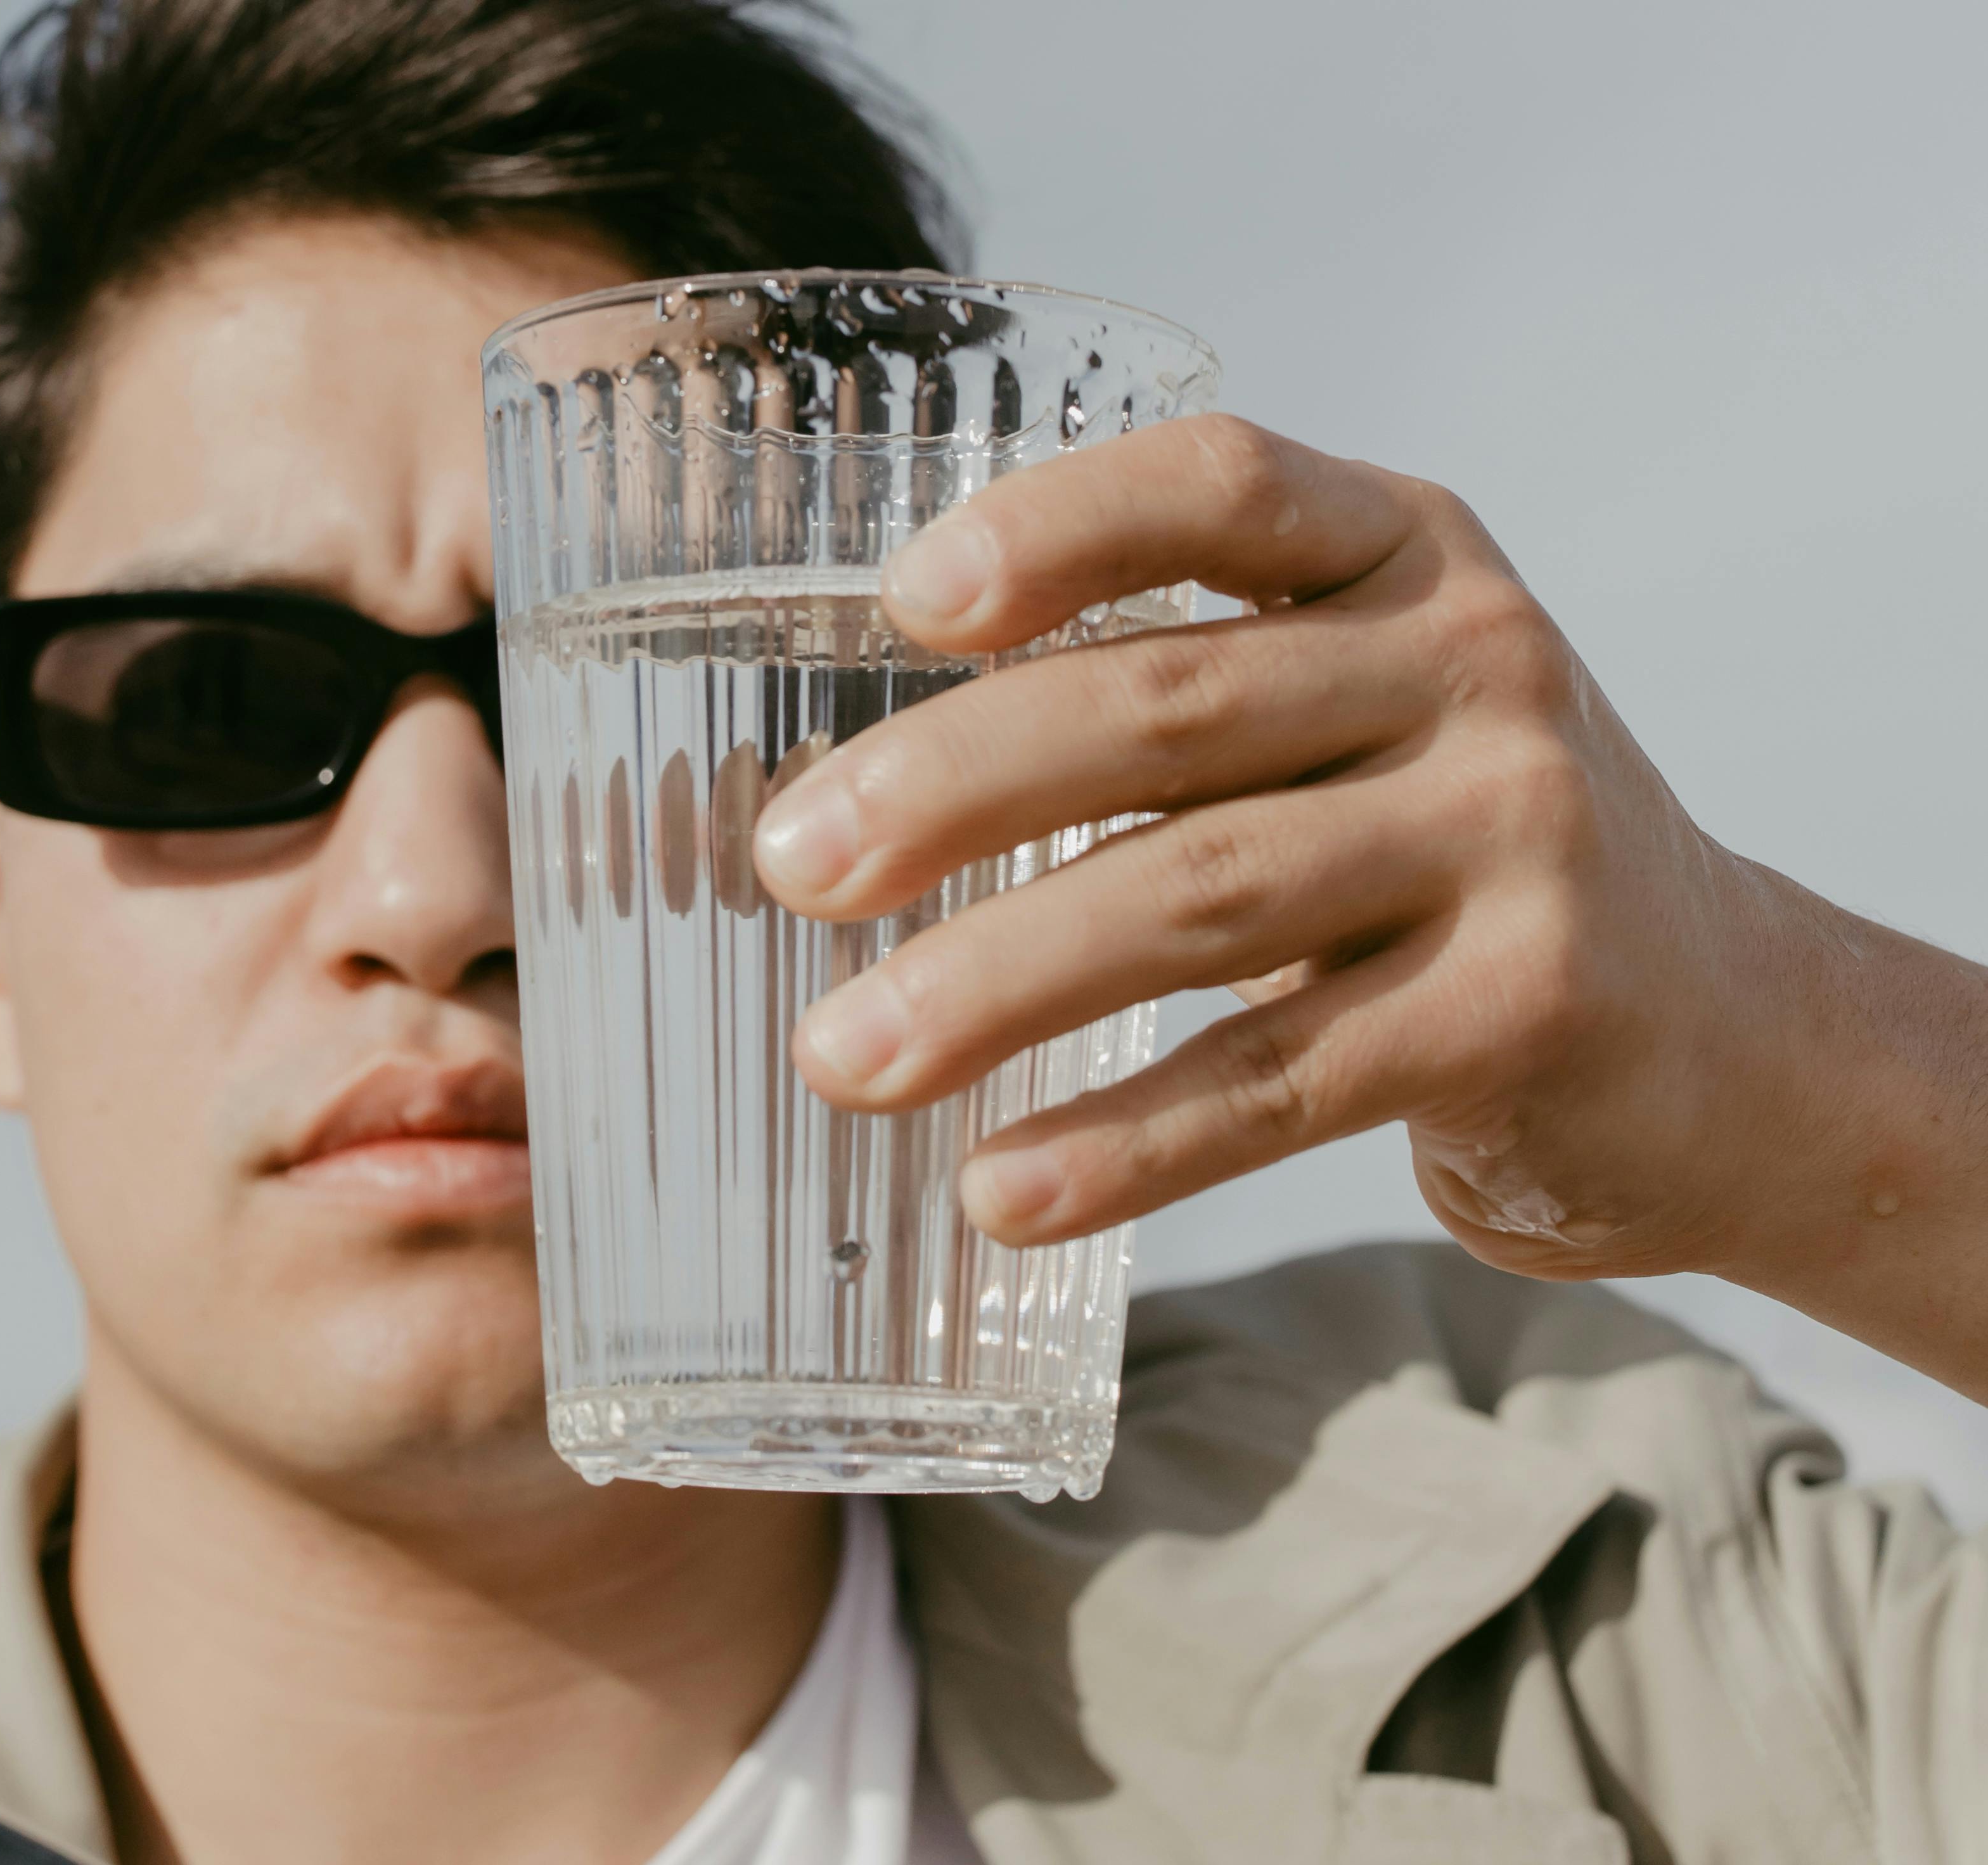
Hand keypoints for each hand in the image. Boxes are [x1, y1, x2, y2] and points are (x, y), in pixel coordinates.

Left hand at [751, 414, 1987, 1393]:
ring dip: (991, 983)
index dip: (1052, 531)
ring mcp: (1515, 834)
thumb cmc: (1453, 854)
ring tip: (838, 1057)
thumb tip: (854, 800)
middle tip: (787, 866)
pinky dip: (1124, 1141)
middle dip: (947, 790)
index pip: (1217, 488)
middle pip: (1165, 709)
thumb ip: (1170, 701)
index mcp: (1399, 554)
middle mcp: (1472, 664)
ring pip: (1200, 897)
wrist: (1728, 1034)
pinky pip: (1282, 1078)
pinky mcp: (1531, 1009)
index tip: (900, 606)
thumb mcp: (1352, 715)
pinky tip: (998, 1189)